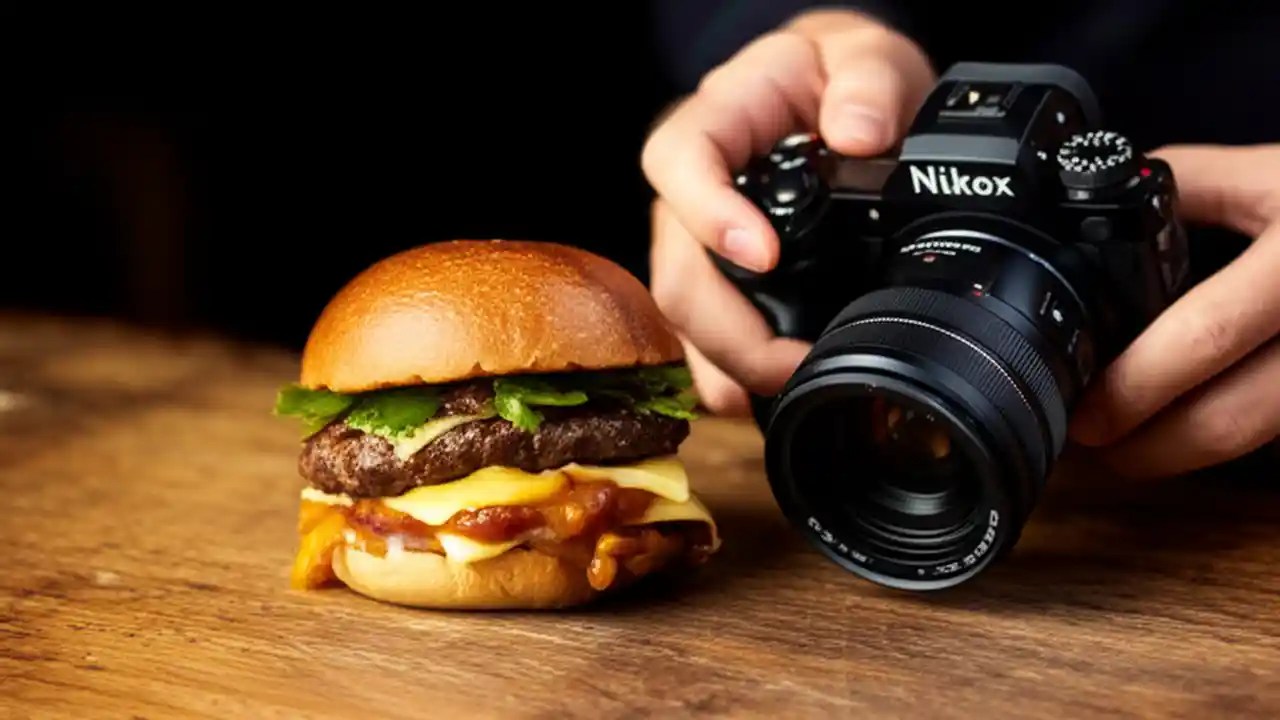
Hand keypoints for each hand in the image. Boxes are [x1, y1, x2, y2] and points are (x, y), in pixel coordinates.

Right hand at [641, 9, 934, 414]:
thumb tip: (860, 133)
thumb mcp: (867, 54)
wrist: (841, 97)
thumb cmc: (840, 74)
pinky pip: (705, 334)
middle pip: (676, 265)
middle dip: (727, 326)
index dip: (708, 214)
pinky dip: (729, 371)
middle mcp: (693, 188)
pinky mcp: (721, 279)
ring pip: (685, 311)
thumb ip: (869, 80)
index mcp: (720, 119)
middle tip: (793, 355)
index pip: (679, 160)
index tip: (764, 254)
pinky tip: (763, 392)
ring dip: (728, 359)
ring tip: (787, 381)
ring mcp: (699, 239)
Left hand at [1069, 144, 1279, 477]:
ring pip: (1264, 438)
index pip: (1207, 335)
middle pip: (1235, 418)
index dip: (1136, 385)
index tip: (1085, 408)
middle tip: (1091, 444)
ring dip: (1188, 452)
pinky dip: (1236, 434)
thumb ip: (1197, 180)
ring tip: (1130, 442)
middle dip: (1149, 447)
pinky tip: (1196, 425)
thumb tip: (1113, 193)